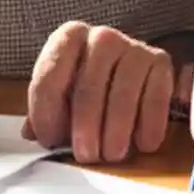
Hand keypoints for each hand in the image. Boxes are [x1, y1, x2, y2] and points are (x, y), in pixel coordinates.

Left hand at [24, 23, 173, 163]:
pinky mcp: (161, 62)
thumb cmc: (88, 84)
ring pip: (122, 96)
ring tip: (111, 155)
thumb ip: (44, 112)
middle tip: (85, 156)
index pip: (49, 77)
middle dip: (85, 128)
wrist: (129, 67)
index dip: (46, 114)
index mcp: (68, 38)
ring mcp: (134, 47)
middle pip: (87, 89)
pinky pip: (155, 99)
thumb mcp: (61, 94)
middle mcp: (101, 37)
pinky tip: (142, 143)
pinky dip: (149, 126)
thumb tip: (32, 133)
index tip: (50, 140)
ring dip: (116, 132)